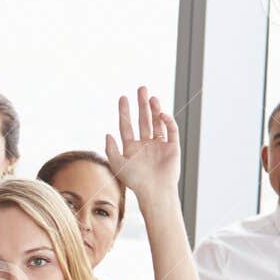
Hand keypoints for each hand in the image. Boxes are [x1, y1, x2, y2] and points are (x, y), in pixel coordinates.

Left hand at [104, 86, 180, 203]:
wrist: (155, 191)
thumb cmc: (135, 181)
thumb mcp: (118, 165)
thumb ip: (111, 149)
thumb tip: (107, 133)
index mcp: (131, 148)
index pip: (127, 125)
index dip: (124, 111)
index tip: (123, 97)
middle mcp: (145, 144)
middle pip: (143, 119)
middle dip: (142, 104)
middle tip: (141, 88)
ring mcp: (159, 144)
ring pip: (157, 122)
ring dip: (154, 109)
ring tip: (151, 97)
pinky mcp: (172, 146)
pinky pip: (171, 130)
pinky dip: (167, 121)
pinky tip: (162, 114)